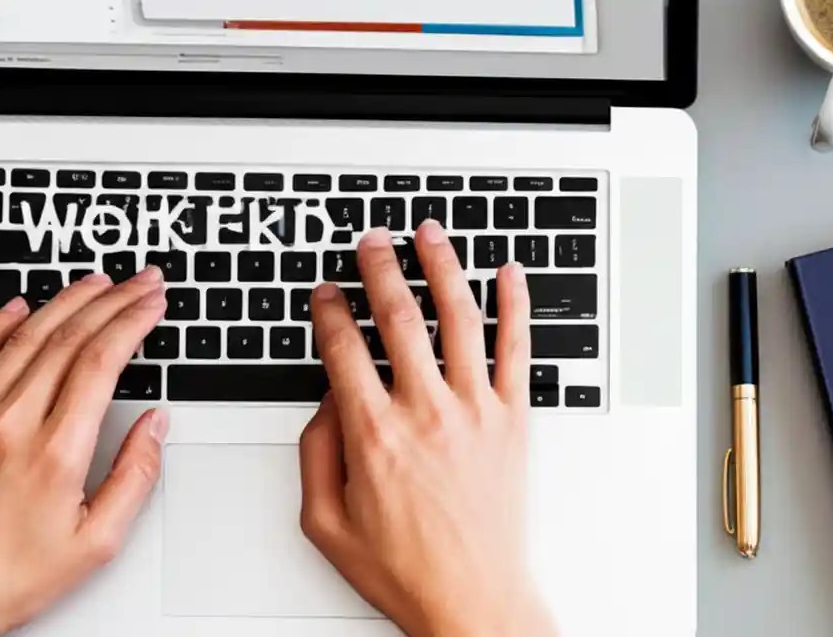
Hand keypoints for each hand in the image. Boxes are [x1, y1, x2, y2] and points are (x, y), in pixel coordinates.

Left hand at [0, 269, 169, 636]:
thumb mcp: (94, 543)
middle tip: (138, 283)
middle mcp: (8, 426)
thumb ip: (135, 477)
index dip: (132, 322)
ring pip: (23, 339)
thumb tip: (155, 427)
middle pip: (68, 339)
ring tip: (95, 285)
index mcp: (53, 454)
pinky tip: (17, 308)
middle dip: (111, 302)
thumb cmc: (3, 579)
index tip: (152, 304)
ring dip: (65, 303)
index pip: (101, 362)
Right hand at [300, 222, 555, 636]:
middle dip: (380, 268)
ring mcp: (475, 411)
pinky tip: (508, 275)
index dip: (330, 310)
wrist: (473, 598)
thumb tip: (326, 400)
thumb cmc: (404, 567)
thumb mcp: (324, 521)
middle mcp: (426, 412)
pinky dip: (514, 306)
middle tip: (372, 242)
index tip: (327, 293)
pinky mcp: (513, 420)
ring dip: (441, 267)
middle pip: (399, 317)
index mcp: (374, 434)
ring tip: (429, 235)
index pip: (344, 348)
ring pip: (459, 318)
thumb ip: (315, 452)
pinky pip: (517, 349)